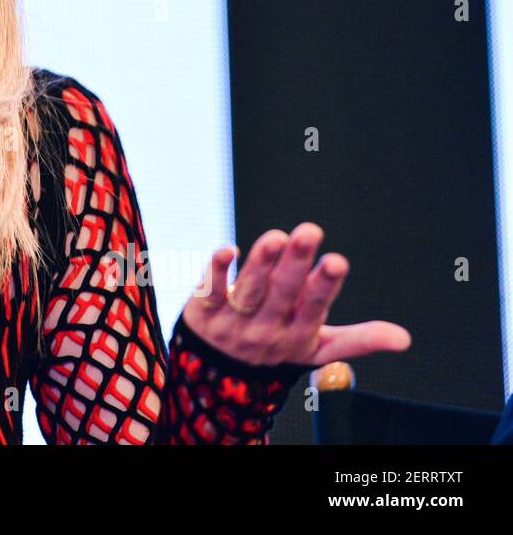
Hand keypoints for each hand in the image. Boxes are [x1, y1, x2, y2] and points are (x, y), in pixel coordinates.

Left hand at [180, 221, 410, 368]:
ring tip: (276, 237)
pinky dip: (216, 272)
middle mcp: (265, 329)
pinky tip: (227, 250)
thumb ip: (359, 340)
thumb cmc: (277, 347)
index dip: (323, 287)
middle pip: (281, 293)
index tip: (336, 261)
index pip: (312, 310)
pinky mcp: (204, 311)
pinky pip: (209, 291)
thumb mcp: (318, 349)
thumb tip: (405, 339)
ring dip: (261, 262)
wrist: (217, 376)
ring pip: (249, 290)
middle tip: (308, 231)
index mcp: (297, 336)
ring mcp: (233, 321)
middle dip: (295, 263)